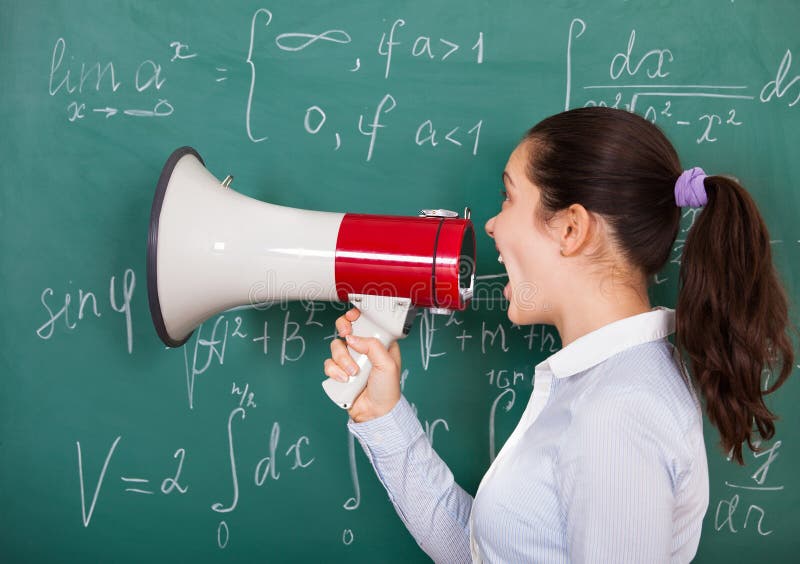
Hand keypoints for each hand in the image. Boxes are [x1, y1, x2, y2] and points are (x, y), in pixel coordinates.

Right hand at [323, 307, 402, 422]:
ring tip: (353, 373)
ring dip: (343, 359)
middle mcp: (363, 349)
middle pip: (345, 329)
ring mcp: (350, 360)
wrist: (375, 413)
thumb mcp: (388, 364)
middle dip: (343, 330)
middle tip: (347, 336)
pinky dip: (334, 371)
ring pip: (335, 346)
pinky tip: (344, 380)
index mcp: (378, 343)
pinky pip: (329, 364)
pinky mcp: (339, 372)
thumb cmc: (387, 390)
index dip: (356, 316)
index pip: (365, 322)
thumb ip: (372, 346)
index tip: (352, 318)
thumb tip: (353, 338)